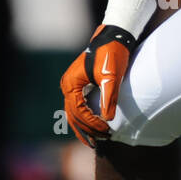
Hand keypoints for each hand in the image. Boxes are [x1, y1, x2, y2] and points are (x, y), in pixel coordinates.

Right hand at [60, 24, 137, 146]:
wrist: (113, 38)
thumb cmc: (112, 55)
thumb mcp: (111, 77)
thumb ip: (108, 97)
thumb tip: (107, 119)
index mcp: (71, 84)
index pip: (79, 111)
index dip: (92, 124)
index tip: (107, 130)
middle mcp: (67, 85)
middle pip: (73, 115)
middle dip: (87, 130)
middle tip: (103, 141)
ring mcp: (71, 85)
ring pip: (73, 113)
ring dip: (83, 127)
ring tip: (95, 141)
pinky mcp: (77, 84)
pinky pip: (77, 106)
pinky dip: (83, 118)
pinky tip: (91, 128)